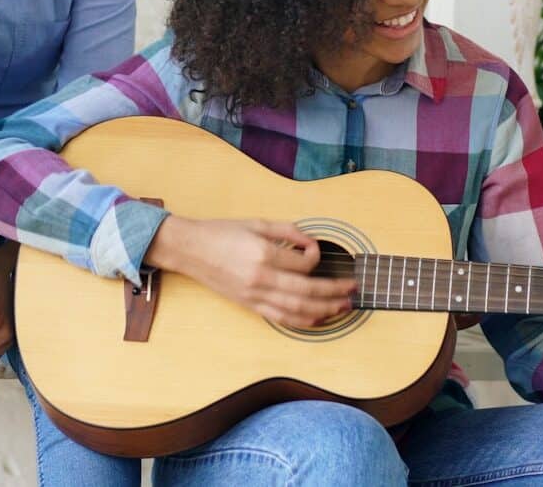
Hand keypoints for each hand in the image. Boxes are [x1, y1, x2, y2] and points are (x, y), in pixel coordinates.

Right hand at [145, 217, 356, 328]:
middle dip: (334, 292)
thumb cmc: (222, 233)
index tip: (317, 251)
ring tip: (343, 307)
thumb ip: (288, 230)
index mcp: (263, 254)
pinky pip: (281, 318)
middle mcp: (261, 278)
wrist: (190, 250)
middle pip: (307, 291)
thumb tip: (312, 242)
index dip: (317, 257)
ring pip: (297, 309)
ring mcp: (255, 296)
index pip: (304, 263)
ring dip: (324, 310)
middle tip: (352, 289)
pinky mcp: (250, 306)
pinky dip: (303, 321)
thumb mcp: (257, 222)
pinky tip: (318, 319)